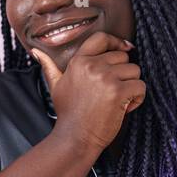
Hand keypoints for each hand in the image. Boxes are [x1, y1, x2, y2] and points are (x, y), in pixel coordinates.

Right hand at [31, 31, 144, 153]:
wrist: (75, 138)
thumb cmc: (67, 114)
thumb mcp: (55, 86)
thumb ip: (49, 66)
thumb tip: (36, 51)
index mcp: (79, 61)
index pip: (101, 39)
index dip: (116, 42)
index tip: (125, 48)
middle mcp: (92, 66)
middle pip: (123, 57)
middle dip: (123, 73)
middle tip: (113, 91)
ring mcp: (106, 78)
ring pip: (134, 71)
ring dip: (131, 86)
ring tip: (118, 101)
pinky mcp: (118, 92)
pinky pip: (140, 86)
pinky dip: (137, 98)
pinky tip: (125, 108)